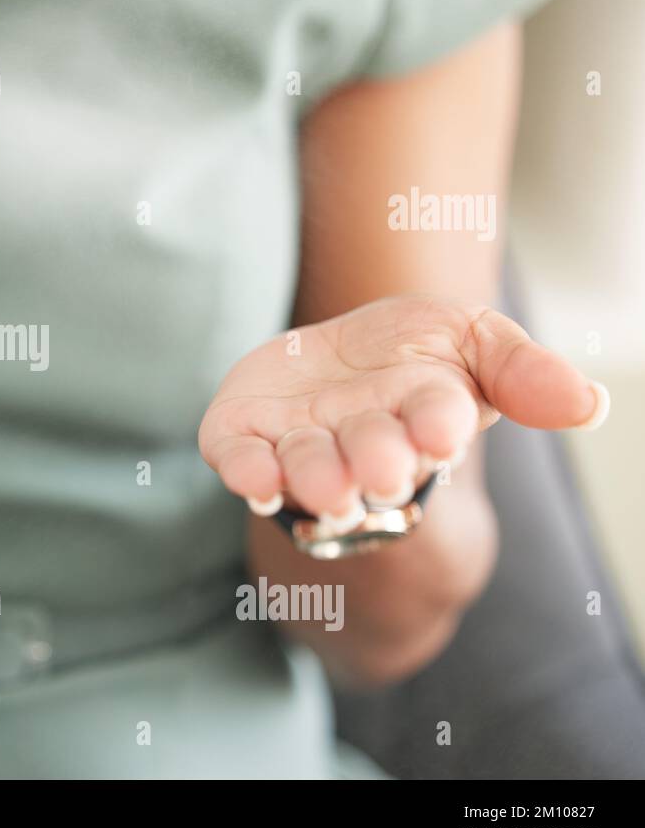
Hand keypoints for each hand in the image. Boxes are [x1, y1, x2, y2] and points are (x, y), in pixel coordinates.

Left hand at [199, 295, 608, 529]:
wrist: (335, 358)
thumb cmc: (410, 355)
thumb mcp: (474, 342)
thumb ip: (522, 371)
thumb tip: (589, 406)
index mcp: (422, 418)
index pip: (435, 423)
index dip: (438, 425)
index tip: (441, 427)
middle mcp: (359, 443)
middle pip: (370, 457)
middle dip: (377, 462)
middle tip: (384, 469)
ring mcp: (297, 443)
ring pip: (306, 469)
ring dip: (315, 477)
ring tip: (326, 486)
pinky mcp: (240, 436)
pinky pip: (239, 460)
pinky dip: (247, 470)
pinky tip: (254, 477)